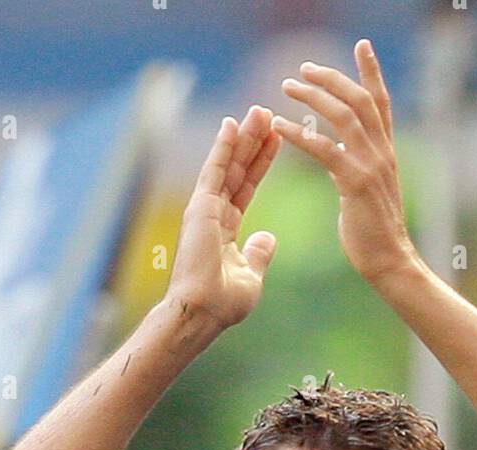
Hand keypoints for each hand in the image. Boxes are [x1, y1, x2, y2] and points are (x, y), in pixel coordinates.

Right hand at [165, 105, 280, 329]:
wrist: (204, 311)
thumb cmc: (223, 303)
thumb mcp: (251, 276)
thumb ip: (259, 254)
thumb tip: (269, 238)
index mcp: (225, 229)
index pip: (247, 187)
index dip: (262, 163)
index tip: (275, 140)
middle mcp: (214, 214)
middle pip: (239, 170)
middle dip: (254, 142)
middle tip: (267, 113)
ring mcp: (205, 209)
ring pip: (228, 165)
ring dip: (243, 137)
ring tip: (258, 110)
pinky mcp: (200, 207)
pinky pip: (215, 171)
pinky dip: (223, 146)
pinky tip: (232, 123)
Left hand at [272, 39, 419, 286]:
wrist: (390, 261)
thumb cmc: (375, 234)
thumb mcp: (366, 192)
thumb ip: (354, 167)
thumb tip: (338, 155)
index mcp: (386, 152)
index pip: (381, 102)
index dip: (372, 72)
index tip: (362, 45)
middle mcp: (382, 152)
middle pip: (360, 99)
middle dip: (332, 78)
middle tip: (304, 68)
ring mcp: (371, 166)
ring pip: (344, 116)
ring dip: (313, 97)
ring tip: (287, 86)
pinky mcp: (356, 183)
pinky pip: (325, 149)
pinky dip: (300, 134)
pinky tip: (279, 126)